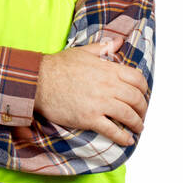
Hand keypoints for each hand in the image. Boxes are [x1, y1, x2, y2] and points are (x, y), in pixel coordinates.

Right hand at [34, 38, 149, 145]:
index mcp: (108, 69)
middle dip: (142, 108)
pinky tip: (127, 140)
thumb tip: (118, 42)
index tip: (142, 95)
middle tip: (141, 114)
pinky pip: (112, 130)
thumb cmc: (58, 66)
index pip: (137, 79)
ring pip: (128, 115)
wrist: (39, 81)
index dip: (144, 89)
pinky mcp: (89, 118)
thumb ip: (103, 47)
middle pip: (136, 99)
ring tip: (138, 128)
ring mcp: (99, 103)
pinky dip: (122, 137)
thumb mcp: (83, 52)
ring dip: (136, 123)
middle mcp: (108, 86)